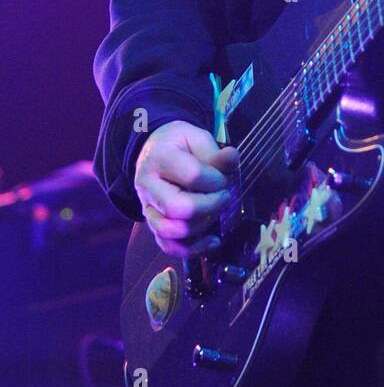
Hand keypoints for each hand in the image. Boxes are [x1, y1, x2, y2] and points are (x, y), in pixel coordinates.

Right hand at [133, 120, 238, 257]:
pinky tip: (213, 240)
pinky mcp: (153, 225)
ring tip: (216, 210)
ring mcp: (147, 208)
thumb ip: (214, 152)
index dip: (216, 179)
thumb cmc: (179, 144)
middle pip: (176, 208)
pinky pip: (168, 246)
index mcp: (159, 158)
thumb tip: (232, 158)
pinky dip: (193, 249)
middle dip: (209, 206)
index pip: (191, 176)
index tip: (224, 177)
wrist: (154, 151)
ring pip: (169, 231)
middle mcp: (147, 186)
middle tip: (224, 195)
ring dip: (201, 226)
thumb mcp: (196, 137)